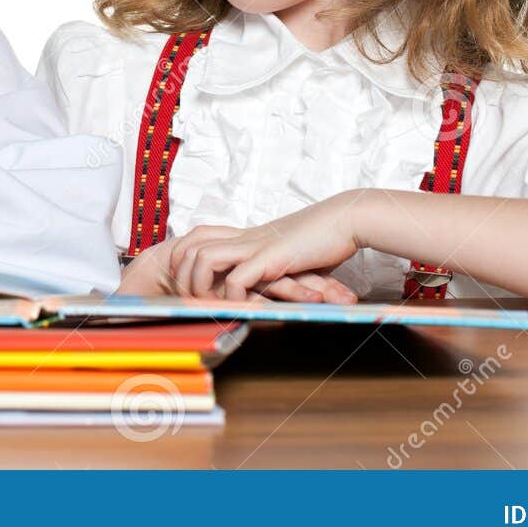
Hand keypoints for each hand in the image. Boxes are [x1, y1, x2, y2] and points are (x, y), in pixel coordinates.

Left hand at [166, 196, 365, 301]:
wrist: (347, 218)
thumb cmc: (323, 238)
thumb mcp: (289, 253)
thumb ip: (272, 267)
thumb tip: (267, 286)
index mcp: (244, 236)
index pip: (195, 237)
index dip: (183, 259)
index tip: (188, 284)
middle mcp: (243, 238)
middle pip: (188, 245)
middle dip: (180, 274)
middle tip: (189, 300)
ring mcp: (255, 246)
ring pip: (203, 258)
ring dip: (199, 287)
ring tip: (209, 307)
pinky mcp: (272, 258)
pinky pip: (238, 279)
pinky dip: (232, 297)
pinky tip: (241, 308)